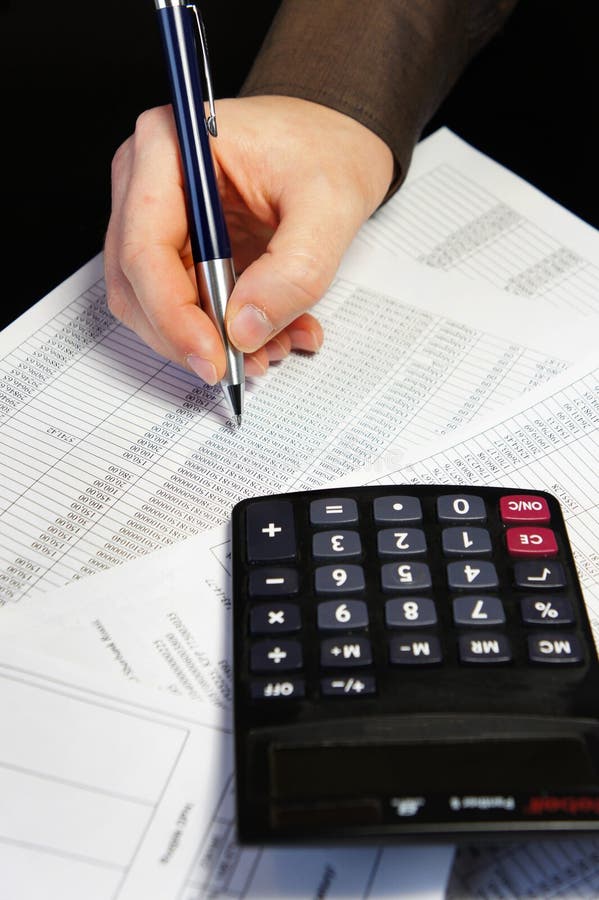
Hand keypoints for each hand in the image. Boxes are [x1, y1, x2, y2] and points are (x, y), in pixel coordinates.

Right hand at [105, 95, 393, 383]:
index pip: (143, 249)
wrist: (336, 142)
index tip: (214, 358)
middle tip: (243, 364)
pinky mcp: (175, 246)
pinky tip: (270, 334)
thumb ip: (293, 270)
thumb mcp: (330, 206)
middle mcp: (145, 181)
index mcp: (167, 147)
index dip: (173, 316)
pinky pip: (183, 306)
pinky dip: (222, 331)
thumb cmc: (328, 149)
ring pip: (154, 305)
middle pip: (137, 286)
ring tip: (271, 347)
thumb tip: (244, 328)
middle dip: (189, 337)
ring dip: (208, 340)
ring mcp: (156, 217)